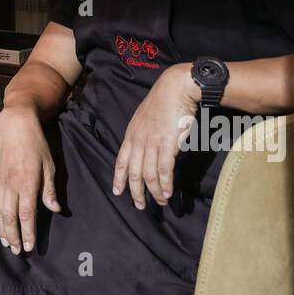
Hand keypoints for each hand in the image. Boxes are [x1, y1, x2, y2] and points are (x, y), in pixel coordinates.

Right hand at [0, 106, 60, 254]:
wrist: (16, 124)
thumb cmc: (37, 144)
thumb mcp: (49, 165)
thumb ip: (50, 189)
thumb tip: (55, 209)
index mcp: (27, 183)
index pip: (27, 214)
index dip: (27, 232)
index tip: (28, 246)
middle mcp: (11, 184)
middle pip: (9, 217)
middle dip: (13, 236)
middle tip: (16, 250)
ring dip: (1, 229)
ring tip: (6, 241)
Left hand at [113, 63, 200, 208]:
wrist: (176, 88)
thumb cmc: (163, 101)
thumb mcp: (144, 117)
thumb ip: (142, 133)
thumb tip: (145, 147)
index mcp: (131, 134)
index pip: (120, 161)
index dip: (118, 178)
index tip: (118, 192)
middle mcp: (138, 141)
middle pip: (133, 172)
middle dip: (136, 192)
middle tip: (140, 206)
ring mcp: (152, 143)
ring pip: (149, 175)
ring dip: (154, 192)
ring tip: (160, 202)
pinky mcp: (167, 145)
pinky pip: (164, 171)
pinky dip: (165, 184)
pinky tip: (168, 193)